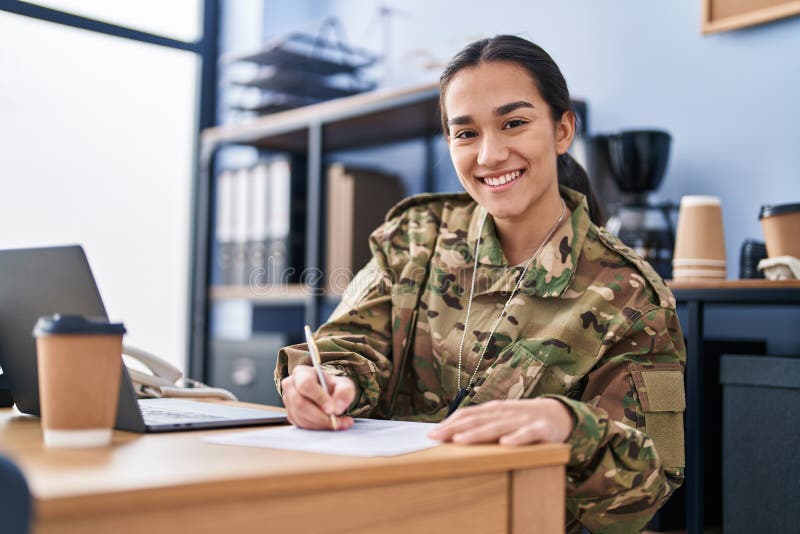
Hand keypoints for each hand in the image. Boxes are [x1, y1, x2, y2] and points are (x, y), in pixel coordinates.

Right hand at [281, 365, 355, 430]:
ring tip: (338, 424)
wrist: (328, 395)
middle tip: (336, 421)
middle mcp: (290, 385)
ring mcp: (288, 401)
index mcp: (302, 373)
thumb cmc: (334, 387)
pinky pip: (301, 425)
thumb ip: (344, 393)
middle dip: (319, 416)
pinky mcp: (290, 415)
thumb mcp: (345, 385)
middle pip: (300, 403)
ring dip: (320, 424)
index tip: (332, 409)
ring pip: (300, 416)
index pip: (306, 384)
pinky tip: (329, 425)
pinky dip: (316, 428)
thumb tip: (337, 408)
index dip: (319, 398)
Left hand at [427, 398, 573, 445]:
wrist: (559, 414)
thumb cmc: (523, 420)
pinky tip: (506, 444)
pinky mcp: (541, 430)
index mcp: (494, 410)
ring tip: (460, 440)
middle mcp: (505, 413)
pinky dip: (517, 438)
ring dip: (478, 433)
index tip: (431, 434)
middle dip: (455, 428)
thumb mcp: (501, 419)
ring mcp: (522, 420)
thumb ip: (481, 425)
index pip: (468, 414)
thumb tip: (451, 435)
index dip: (449, 423)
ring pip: (497, 427)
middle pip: (477, 420)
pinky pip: (528, 435)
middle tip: (436, 437)